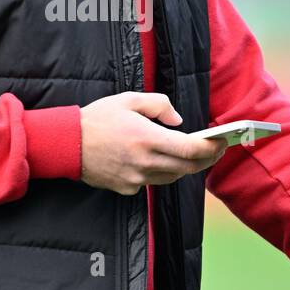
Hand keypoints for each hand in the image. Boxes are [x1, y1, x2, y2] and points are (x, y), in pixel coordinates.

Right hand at [79, 91, 228, 194]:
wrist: (67, 144)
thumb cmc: (97, 119)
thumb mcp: (128, 100)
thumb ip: (159, 105)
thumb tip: (179, 121)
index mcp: (147, 138)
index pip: (191, 150)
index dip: (212, 148)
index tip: (222, 142)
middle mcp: (145, 162)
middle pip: (188, 168)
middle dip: (207, 159)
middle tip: (217, 150)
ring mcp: (136, 179)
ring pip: (173, 177)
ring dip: (186, 167)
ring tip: (194, 155)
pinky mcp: (127, 189)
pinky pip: (153, 182)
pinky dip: (161, 173)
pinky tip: (160, 162)